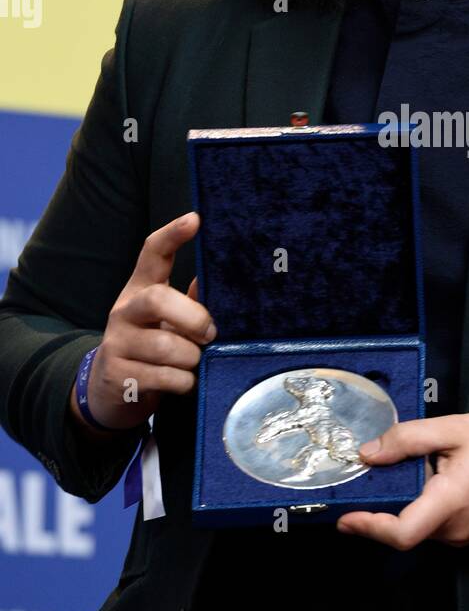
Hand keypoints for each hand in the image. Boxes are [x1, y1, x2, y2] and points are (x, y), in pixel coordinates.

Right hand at [70, 211, 216, 432]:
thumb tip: (215, 281)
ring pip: (164, 346)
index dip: (172, 234)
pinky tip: (184, 382)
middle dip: (193, 317)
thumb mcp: (167, 321)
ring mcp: (117, 342)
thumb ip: (190, 301)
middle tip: (210, 333)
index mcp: (141, 290)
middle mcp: (125, 311)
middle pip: (157, 298)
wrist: (110, 391)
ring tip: (194, 363)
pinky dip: (183, 383)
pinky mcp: (117, 375)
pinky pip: (163, 378)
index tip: (195, 219)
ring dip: (191, 358)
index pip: (151, 253)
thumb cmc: (150, 347)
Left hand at [335, 412, 468, 548]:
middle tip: (366, 477)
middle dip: (381, 507)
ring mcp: (464, 535)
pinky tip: (431, 475)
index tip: (344, 517)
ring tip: (407, 466)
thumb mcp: (456, 428)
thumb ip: (409, 439)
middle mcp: (455, 529)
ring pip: (419, 525)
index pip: (401, 533)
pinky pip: (436, 523)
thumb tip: (368, 454)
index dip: (368, 527)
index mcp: (450, 502)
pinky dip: (422, 504)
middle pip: (404, 528)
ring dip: (405, 502)